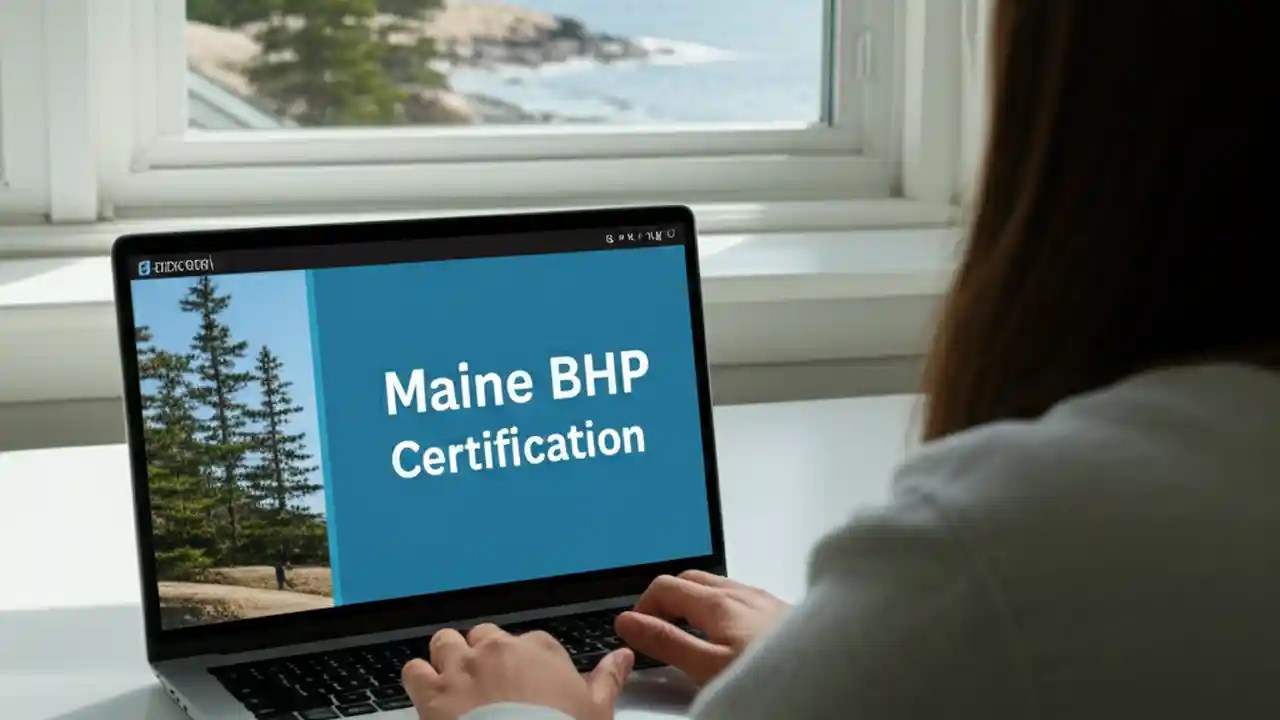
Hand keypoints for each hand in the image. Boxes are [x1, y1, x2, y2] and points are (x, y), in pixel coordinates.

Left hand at [402, 624, 632, 719]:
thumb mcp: (597, 710)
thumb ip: (608, 679)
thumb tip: (624, 656)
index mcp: (539, 650)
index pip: (531, 642)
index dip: (528, 663)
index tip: (530, 684)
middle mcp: (497, 649)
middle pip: (483, 636)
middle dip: (484, 654)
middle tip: (490, 684)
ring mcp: (461, 668)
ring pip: (445, 643)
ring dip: (447, 658)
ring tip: (454, 682)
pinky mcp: (431, 692)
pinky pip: (414, 670)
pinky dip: (419, 679)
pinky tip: (427, 694)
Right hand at [614, 570, 788, 685]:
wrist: (836, 676)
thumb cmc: (776, 674)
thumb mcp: (708, 666)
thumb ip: (667, 643)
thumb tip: (630, 623)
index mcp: (718, 602)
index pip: (665, 586)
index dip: (643, 606)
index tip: (635, 631)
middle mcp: (742, 592)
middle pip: (689, 580)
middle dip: (665, 600)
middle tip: (656, 631)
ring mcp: (763, 599)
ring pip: (716, 586)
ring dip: (693, 602)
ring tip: (688, 634)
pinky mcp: (781, 611)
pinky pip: (740, 597)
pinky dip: (720, 608)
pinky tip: (728, 633)